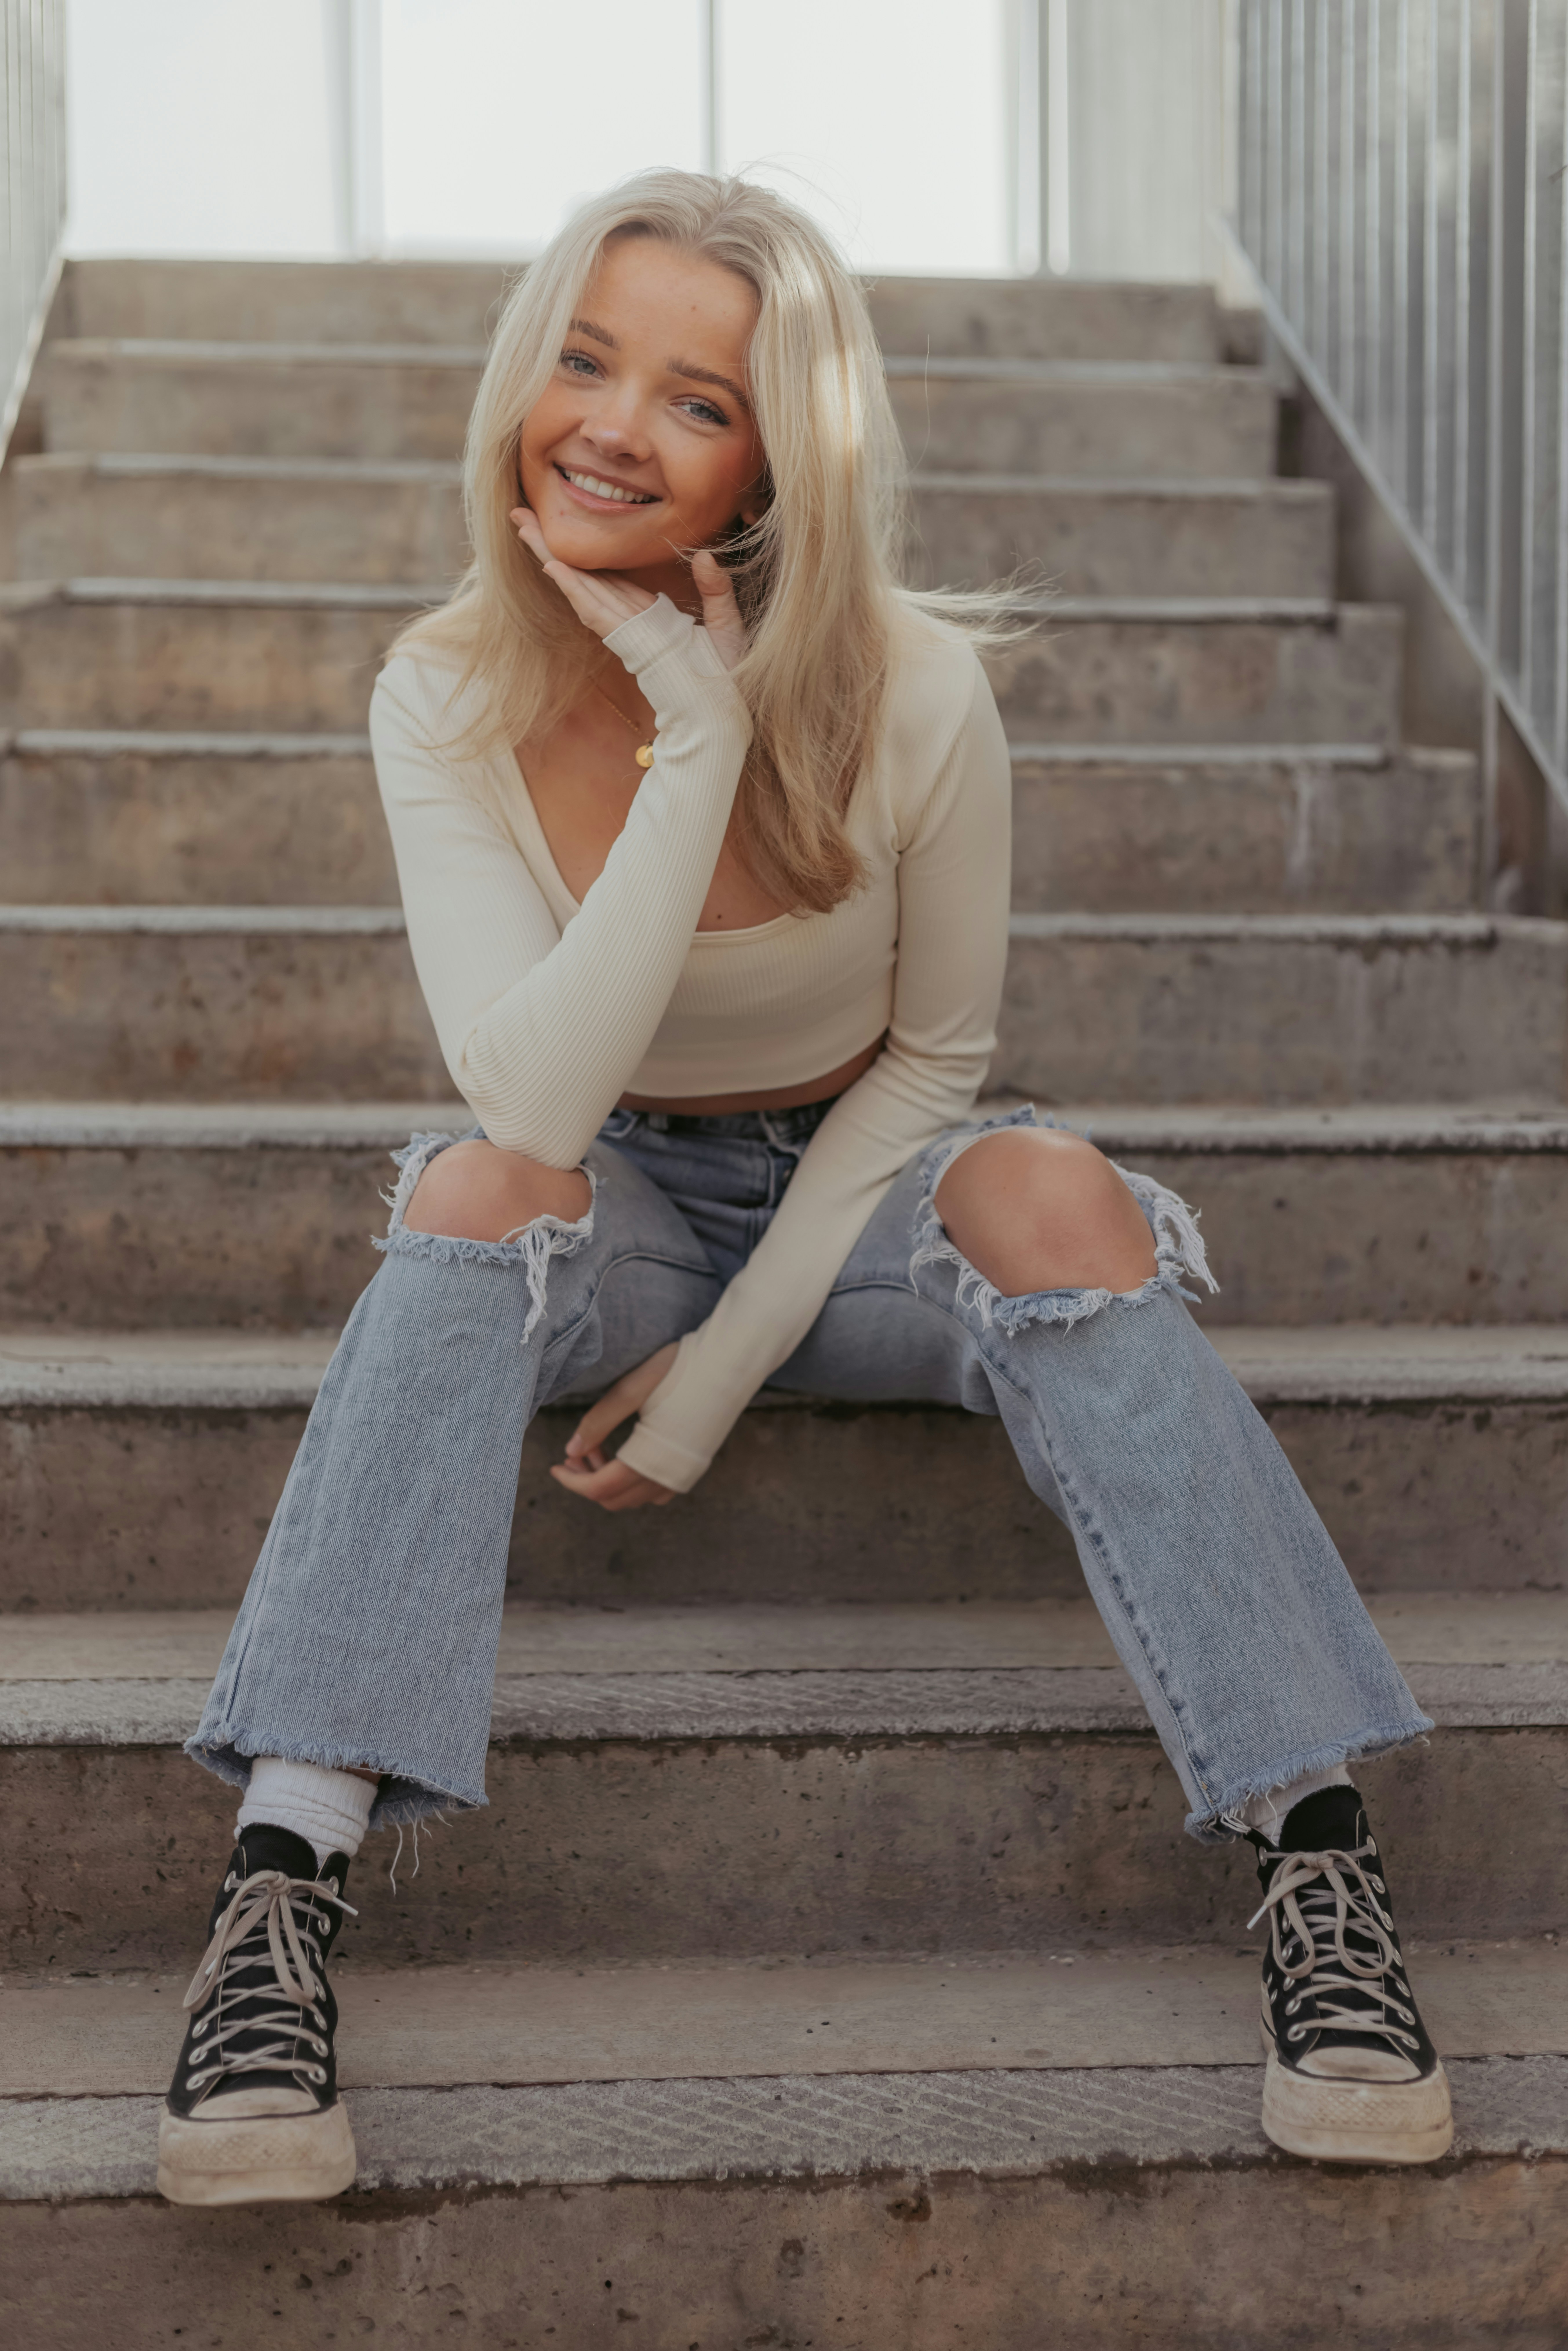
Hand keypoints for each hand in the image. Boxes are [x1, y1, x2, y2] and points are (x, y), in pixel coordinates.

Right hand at [512, 508, 746, 671]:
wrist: (720, 712)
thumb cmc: (725, 675)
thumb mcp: (727, 623)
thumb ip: (716, 589)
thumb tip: (706, 555)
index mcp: (647, 611)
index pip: (607, 575)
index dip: (582, 551)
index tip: (560, 526)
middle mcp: (629, 616)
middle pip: (583, 574)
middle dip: (550, 544)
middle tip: (520, 515)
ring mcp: (624, 628)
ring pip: (580, 586)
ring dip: (550, 556)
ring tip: (523, 526)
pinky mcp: (625, 639)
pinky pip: (594, 610)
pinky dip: (573, 587)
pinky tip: (552, 565)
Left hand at [549, 1341, 679, 1512]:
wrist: (730, 1363)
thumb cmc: (680, 1370)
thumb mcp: (632, 1389)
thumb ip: (599, 1422)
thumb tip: (570, 1450)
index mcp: (650, 1459)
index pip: (600, 1487)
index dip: (572, 1480)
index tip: (556, 1464)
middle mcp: (669, 1477)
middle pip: (614, 1498)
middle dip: (587, 1481)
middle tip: (575, 1452)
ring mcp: (684, 1475)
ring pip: (634, 1497)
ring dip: (609, 1481)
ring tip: (597, 1448)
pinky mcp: (693, 1467)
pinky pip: (656, 1490)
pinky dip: (633, 1482)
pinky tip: (627, 1455)